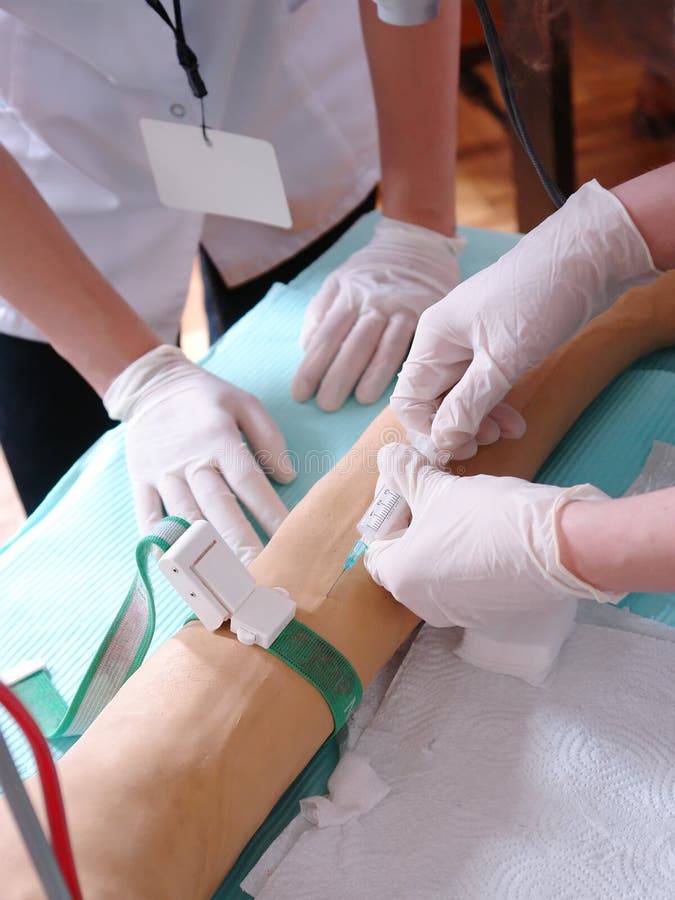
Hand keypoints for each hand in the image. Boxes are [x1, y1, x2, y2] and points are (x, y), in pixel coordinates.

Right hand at [104, 346, 294, 563]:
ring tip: (224, 577)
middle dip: (239, 542)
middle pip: (217, 507)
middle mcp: (190, 459)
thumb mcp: (243, 402)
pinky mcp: (140, 480)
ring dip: (204, 549)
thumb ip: (268, 436)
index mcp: (219, 438)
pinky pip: (147, 515)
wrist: (150, 385)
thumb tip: (287, 475)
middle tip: (259, 572)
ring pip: (184, 517)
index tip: (289, 538)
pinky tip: (177, 567)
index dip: (270, 511)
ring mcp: (162, 472)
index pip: (249, 482)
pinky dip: (160, 542)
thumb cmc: (206, 398)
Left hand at [291, 215, 463, 411]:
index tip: (300, 393)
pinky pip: (410, 343)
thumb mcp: (340, 279)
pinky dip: (399, 364)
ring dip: (369, 375)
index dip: (311, 367)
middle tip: (325, 405)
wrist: (418, 243)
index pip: (324, 336)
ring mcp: (399, 308)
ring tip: (357, 401)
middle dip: (335, 377)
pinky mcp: (424, 314)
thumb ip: (321, 311)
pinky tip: (393, 385)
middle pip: (350, 345)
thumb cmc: (373, 270)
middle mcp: (372, 301)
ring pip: (381, 346)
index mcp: (346, 294)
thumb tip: (306, 348)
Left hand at [364, 443, 621, 627]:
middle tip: (437, 489)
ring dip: (441, 537)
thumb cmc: (489, 518)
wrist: (561, 548)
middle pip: (405, 556)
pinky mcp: (488, 614)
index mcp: (400, 577)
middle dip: (416, 521)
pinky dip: (467, 557)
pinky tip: (487, 531)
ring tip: (463, 505)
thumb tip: (387, 458)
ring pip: (435, 568)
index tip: (411, 484)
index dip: (390, 509)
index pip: (376, 543)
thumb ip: (406, 475)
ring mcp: (456, 614)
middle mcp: (420, 604)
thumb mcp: (440, 488)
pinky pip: (464, 582)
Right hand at [392, 181, 658, 459]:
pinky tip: (515, 421)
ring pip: (462, 394)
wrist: (587, 257)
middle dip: (458, 425)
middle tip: (487, 443)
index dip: (428, 427)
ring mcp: (471, 341)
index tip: (459, 446)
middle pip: (435, 398)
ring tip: (508, 433)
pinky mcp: (497, 344)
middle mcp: (445, 340)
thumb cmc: (538, 299)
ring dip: (480, 419)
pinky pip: (484, 384)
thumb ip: (469, 404)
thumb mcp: (502, 360)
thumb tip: (442, 441)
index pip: (409, 398)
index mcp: (434, 338)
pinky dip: (496, 405)